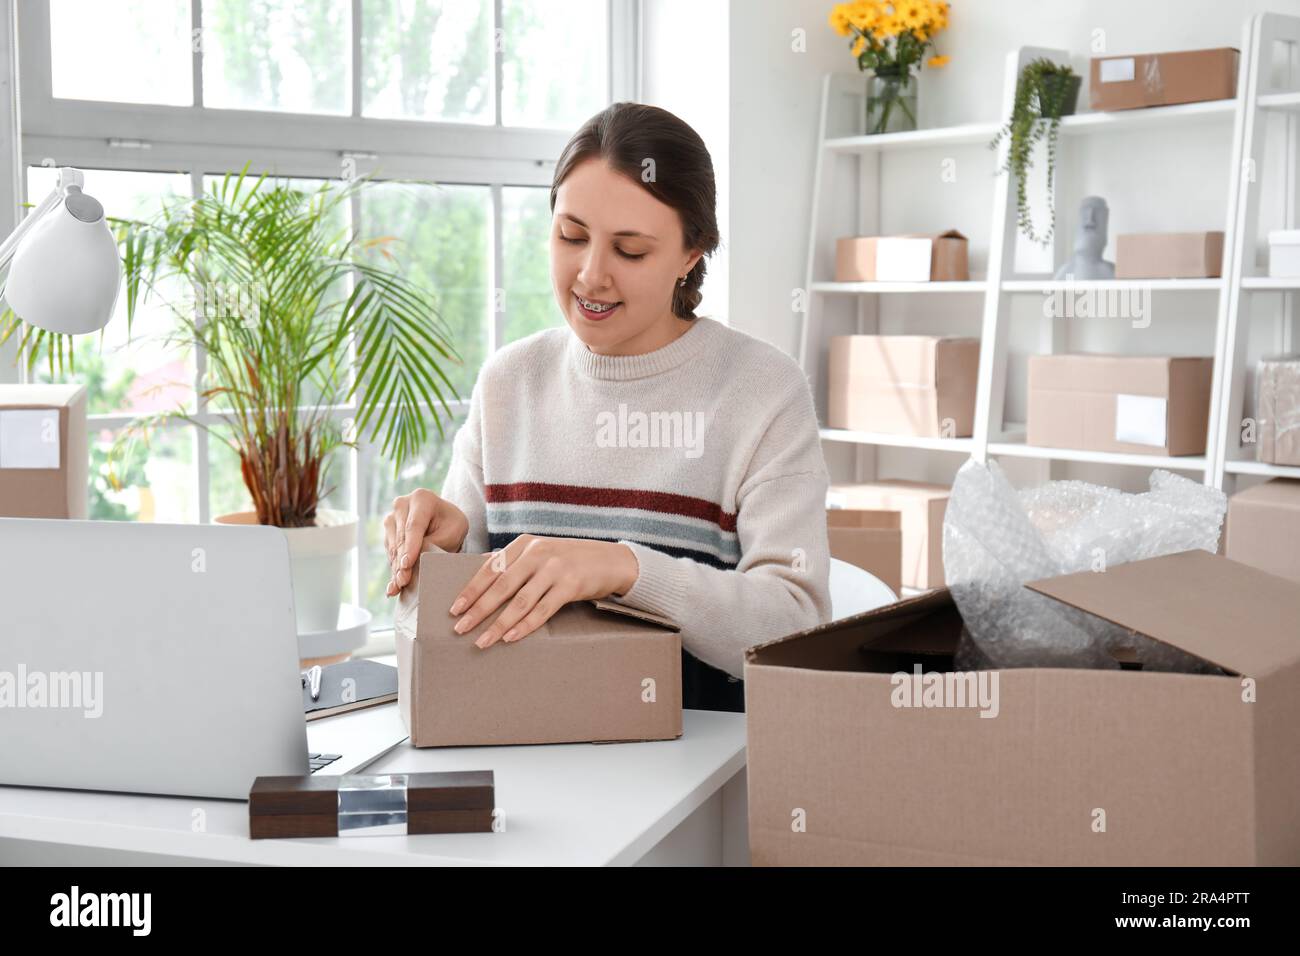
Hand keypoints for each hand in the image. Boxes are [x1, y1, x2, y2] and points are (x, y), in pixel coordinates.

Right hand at [383, 489, 469, 596]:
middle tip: (404, 581)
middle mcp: (402, 505)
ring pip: (393, 547)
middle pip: (401, 538)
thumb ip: (436, 541)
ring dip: (396, 568)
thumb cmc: (451, 524)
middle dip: (402, 562)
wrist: (443, 522)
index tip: (407, 564)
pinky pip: (390, 552)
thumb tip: (416, 560)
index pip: (414, 526)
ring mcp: (392, 518)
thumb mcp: (454, 530)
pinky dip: (394, 568)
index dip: (410, 546)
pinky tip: (394, 584)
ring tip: (399, 585)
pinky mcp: (388, 532)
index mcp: (422, 498)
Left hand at [448, 535, 638, 648]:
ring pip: (520, 601)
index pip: (491, 569)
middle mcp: (537, 553)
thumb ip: (514, 560)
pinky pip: (543, 610)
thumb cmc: (570, 560)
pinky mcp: (571, 585)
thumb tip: (482, 570)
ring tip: (483, 641)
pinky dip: (525, 626)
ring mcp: (555, 569)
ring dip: (498, 624)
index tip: (455, 609)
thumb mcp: (541, 551)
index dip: (471, 590)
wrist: (611, 560)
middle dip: (478, 609)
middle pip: (501, 586)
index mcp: (525, 544)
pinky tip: (511, 638)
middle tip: (461, 628)